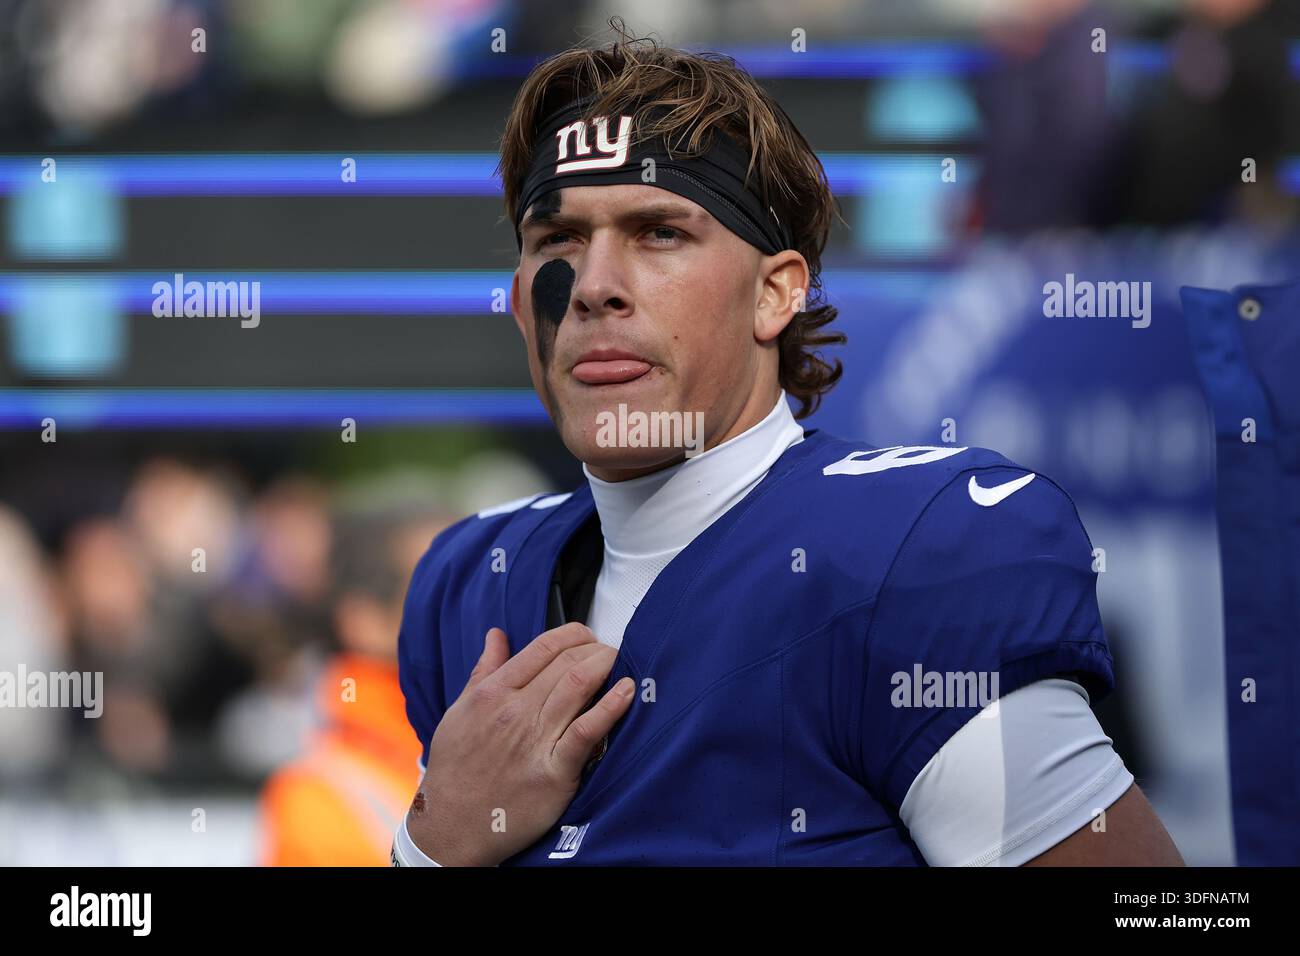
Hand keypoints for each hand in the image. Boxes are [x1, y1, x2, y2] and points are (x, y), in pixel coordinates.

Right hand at [406, 622, 633, 865]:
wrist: (452, 826)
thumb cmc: (456, 770)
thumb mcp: (459, 712)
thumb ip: (483, 671)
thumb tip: (496, 635)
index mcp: (492, 694)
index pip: (542, 648)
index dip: (573, 634)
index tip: (587, 636)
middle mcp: (514, 712)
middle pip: (566, 663)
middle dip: (594, 649)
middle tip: (608, 651)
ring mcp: (535, 741)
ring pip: (578, 686)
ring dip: (604, 667)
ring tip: (618, 663)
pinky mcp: (553, 772)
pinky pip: (586, 732)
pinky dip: (610, 707)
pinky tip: (626, 692)